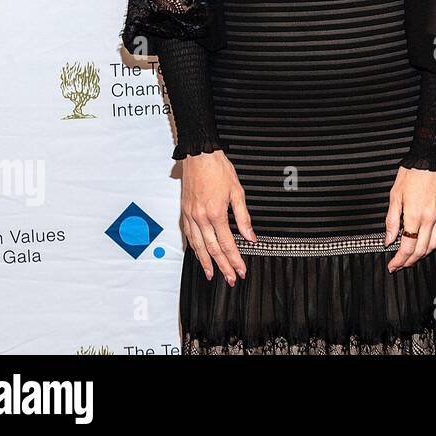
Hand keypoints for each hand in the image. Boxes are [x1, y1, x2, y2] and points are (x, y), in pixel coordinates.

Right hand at [180, 150, 255, 286]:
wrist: (200, 156)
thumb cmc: (218, 170)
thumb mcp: (238, 192)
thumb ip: (244, 218)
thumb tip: (251, 237)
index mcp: (216, 213)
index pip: (227, 244)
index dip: (235, 260)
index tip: (241, 270)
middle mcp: (200, 217)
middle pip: (213, 249)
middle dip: (223, 266)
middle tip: (230, 279)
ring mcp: (190, 216)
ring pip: (198, 245)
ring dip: (206, 262)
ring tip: (212, 274)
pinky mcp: (184, 212)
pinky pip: (188, 235)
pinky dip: (194, 248)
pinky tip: (198, 254)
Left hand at [385, 167, 435, 272]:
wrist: (432, 158)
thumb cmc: (411, 174)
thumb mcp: (395, 195)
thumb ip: (392, 220)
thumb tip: (389, 241)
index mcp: (415, 215)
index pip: (408, 247)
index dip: (399, 260)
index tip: (392, 265)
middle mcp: (431, 218)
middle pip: (422, 250)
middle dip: (410, 261)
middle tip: (400, 265)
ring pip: (434, 244)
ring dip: (422, 255)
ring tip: (412, 257)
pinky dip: (433, 242)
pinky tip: (425, 242)